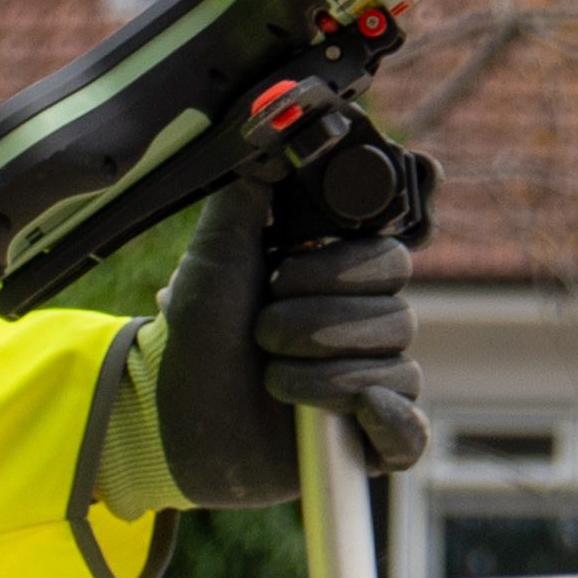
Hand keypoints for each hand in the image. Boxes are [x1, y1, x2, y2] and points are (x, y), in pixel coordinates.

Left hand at [129, 185, 434, 505]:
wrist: (168, 414)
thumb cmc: (193, 333)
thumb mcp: (215, 254)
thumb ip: (250, 193)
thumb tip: (277, 133)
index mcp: (338, 280)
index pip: (388, 256)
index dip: (352, 264)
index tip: (298, 266)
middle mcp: (361, 327)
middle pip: (397, 313)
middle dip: (321, 321)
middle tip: (264, 329)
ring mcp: (367, 385)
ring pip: (397, 369)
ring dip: (326, 375)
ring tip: (272, 378)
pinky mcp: (363, 444)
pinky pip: (410, 435)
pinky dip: (393, 424)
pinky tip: (364, 410)